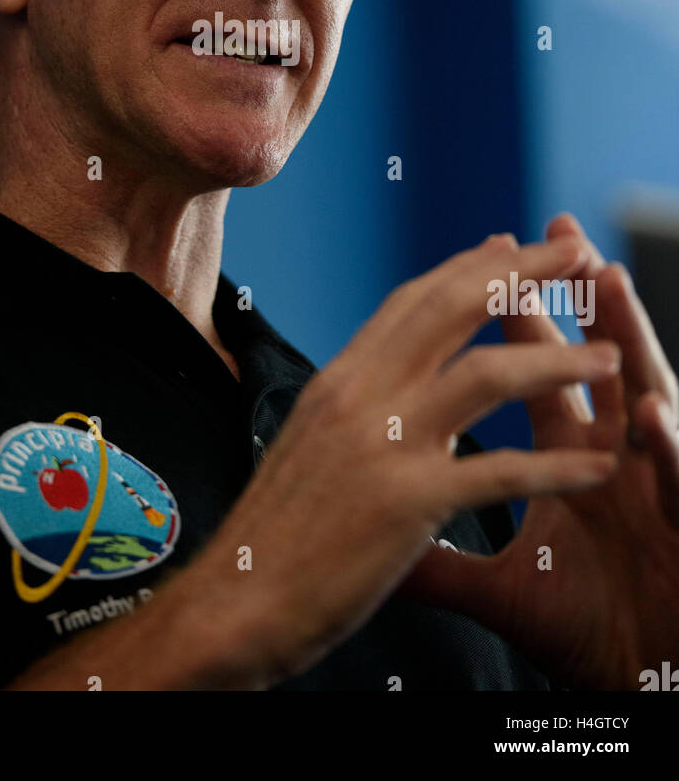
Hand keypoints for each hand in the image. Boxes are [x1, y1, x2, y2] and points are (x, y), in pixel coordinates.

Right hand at [185, 234, 620, 684]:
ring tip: (609, 356)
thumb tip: (395, 375)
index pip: (412, 300)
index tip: (511, 242)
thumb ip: (356, 403)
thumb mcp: (310, 441)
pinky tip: (599, 466)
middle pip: (453, 309)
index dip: (469, 266)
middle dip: (524, 273)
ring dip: (557, 360)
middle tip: (575, 252)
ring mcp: (383, 445)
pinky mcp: (407, 504)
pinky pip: (502, 472)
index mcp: (339, 379)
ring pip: (486, 376)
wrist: (233, 601)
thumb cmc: (276, 533)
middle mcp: (359, 394)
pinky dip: (558, 468)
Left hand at [400, 217, 678, 689]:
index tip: (485, 252)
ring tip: (606, 281)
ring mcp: (654, 485)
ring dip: (627, 339)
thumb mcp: (502, 590)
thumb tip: (366, 529)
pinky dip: (665, 444)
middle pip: (590, 356)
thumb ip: (437, 553)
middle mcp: (614, 454)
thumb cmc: (588, 629)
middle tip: (555, 232)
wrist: (642, 682)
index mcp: (565, 455)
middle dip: (573, 297)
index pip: (527, 368)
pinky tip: (647, 413)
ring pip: (645, 395)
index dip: (510, 314)